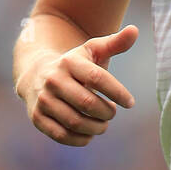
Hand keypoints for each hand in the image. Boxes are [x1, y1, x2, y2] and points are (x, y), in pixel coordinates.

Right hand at [18, 25, 137, 145]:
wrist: (35, 75)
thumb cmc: (75, 65)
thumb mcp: (92, 51)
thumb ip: (115, 43)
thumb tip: (135, 30)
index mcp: (69, 62)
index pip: (98, 78)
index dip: (118, 92)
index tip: (130, 102)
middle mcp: (53, 80)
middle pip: (88, 103)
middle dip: (107, 113)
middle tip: (111, 113)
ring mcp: (43, 100)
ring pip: (76, 121)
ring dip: (96, 128)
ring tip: (103, 124)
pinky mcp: (37, 118)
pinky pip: (62, 135)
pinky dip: (81, 139)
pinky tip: (89, 134)